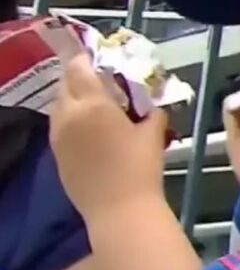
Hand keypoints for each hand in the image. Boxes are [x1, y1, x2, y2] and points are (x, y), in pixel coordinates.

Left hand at [49, 54, 168, 218]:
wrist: (119, 210)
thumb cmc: (141, 167)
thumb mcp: (154, 132)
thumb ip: (152, 110)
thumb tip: (153, 102)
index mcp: (93, 104)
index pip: (79, 68)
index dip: (88, 59)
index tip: (103, 60)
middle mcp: (69, 115)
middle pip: (65, 85)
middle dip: (80, 79)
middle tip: (102, 82)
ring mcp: (58, 136)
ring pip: (60, 106)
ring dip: (74, 100)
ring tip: (97, 107)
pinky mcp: (56, 155)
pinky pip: (60, 127)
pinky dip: (72, 121)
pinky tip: (91, 131)